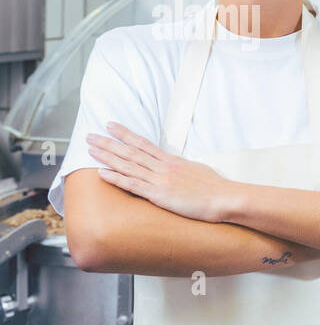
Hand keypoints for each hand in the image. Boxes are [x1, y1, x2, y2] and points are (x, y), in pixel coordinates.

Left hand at [87, 122, 235, 221]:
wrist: (224, 198)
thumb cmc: (216, 188)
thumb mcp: (198, 171)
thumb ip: (184, 168)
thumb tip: (179, 167)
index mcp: (172, 161)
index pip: (144, 144)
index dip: (126, 134)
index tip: (112, 126)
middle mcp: (163, 167)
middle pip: (131, 151)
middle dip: (109, 142)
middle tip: (91, 135)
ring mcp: (160, 180)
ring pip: (128, 165)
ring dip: (107, 156)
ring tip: (91, 149)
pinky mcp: (159, 195)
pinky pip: (132, 184)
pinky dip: (116, 177)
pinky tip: (102, 172)